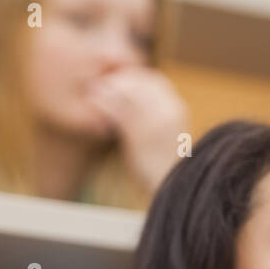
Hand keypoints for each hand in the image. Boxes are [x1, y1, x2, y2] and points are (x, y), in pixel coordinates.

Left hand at [85, 66, 188, 195]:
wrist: (172, 190)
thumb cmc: (164, 169)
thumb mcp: (165, 137)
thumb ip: (154, 118)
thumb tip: (135, 109)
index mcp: (177, 110)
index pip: (156, 81)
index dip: (136, 78)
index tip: (119, 80)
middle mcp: (169, 110)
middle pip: (142, 82)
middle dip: (120, 79)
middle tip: (100, 82)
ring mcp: (155, 121)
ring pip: (129, 93)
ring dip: (108, 89)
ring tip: (92, 90)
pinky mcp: (140, 134)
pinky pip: (119, 111)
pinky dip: (104, 105)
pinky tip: (93, 103)